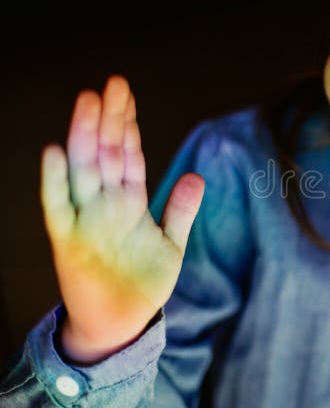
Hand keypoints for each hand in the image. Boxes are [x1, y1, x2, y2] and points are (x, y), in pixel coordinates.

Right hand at [40, 75, 204, 363]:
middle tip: (113, 83)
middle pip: (108, 154)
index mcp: (129, 202)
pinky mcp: (67, 243)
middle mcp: (105, 205)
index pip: (129, 155)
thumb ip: (180, 211)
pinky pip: (58, 208)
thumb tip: (196, 176)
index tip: (127, 95)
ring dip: (86, 137)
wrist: (119, 323)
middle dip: (111, 119)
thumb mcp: (170, 244)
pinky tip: (54, 152)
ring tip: (88, 103)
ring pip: (84, 171)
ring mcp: (85, 221)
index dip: (130, 125)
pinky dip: (55, 182)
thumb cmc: (142, 281)